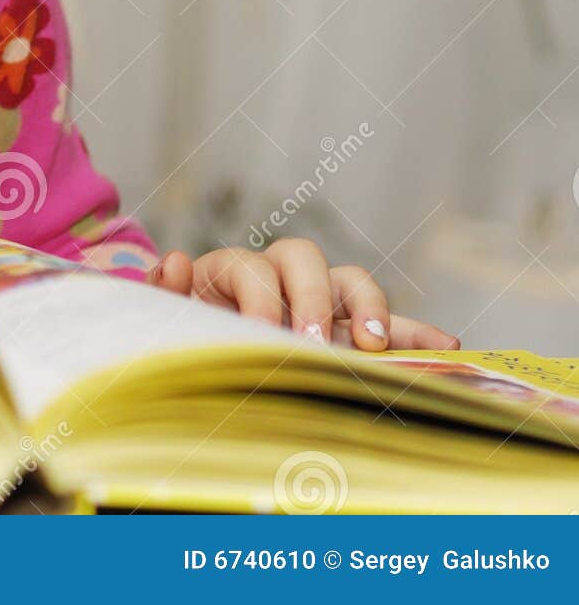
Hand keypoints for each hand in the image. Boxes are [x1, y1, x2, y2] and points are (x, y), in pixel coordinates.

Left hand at [148, 238, 458, 351]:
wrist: (204, 356)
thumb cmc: (190, 335)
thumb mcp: (172, 317)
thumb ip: (168, 292)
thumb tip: (172, 261)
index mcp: (233, 270)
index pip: (251, 267)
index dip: (258, 297)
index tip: (262, 332)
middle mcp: (281, 276)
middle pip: (304, 259)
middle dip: (312, 297)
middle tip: (313, 340)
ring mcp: (322, 301)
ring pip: (352, 283)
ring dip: (367, 308)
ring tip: (374, 346)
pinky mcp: (352, 332)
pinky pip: (393, 327)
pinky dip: (418, 333)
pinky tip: (449, 349)